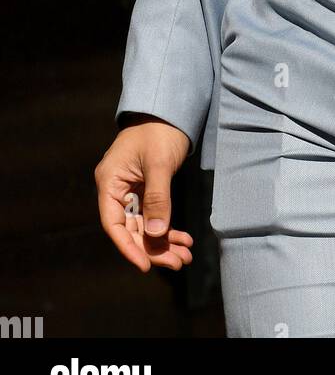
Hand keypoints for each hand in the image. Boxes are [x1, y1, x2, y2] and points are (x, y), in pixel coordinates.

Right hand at [95, 116, 193, 272]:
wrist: (169, 108)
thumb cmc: (160, 130)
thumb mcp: (159, 163)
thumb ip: (157, 198)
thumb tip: (156, 233)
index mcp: (109, 182)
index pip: (114, 224)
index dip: (129, 247)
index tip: (145, 266)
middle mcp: (116, 189)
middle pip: (131, 228)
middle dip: (154, 248)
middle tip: (178, 262)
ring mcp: (130, 190)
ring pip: (144, 225)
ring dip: (163, 241)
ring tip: (185, 256)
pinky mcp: (145, 189)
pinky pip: (153, 215)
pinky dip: (167, 228)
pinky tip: (183, 239)